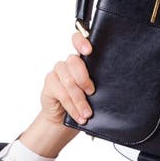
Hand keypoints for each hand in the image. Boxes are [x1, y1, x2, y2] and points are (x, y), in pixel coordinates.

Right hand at [18, 31, 94, 157]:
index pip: (77, 41)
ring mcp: (57, 72)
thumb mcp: (92, 93)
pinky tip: (79, 116)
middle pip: (74, 62)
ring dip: (80, 100)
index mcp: (81, 60)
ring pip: (69, 82)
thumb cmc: (82, 104)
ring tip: (87, 114)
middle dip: (84, 79)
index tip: (89, 51)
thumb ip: (96, 83)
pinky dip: (72, 107)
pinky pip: (62, 93)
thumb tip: (110, 86)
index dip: (81, 42)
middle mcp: (68, 63)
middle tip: (92, 93)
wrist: (62, 119)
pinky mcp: (49, 83)